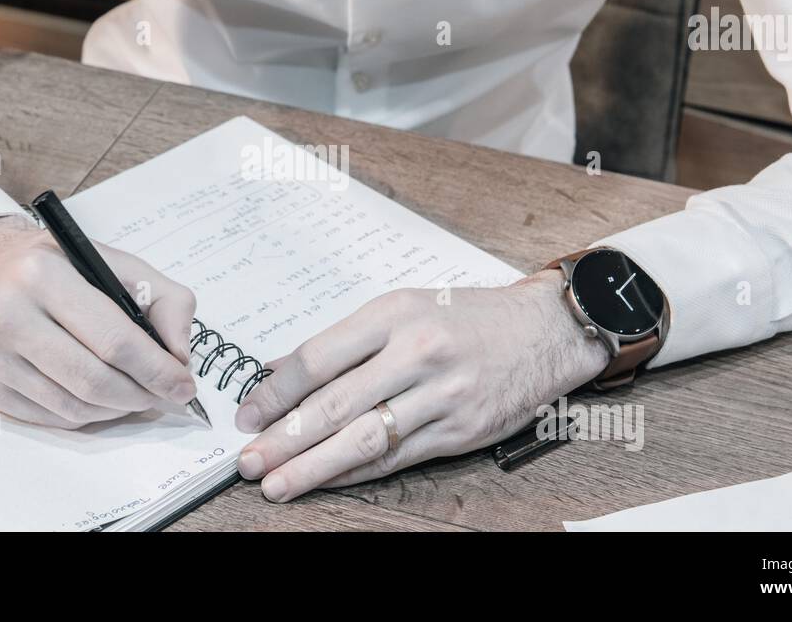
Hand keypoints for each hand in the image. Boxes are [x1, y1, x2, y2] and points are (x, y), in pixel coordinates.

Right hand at [0, 215, 198, 427]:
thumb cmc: (61, 268)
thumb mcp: (115, 263)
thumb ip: (165, 300)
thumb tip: (180, 358)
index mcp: (43, 275)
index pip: (115, 339)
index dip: (157, 370)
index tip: (184, 385)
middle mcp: (8, 316)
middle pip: (94, 380)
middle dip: (142, 395)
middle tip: (167, 397)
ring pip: (74, 406)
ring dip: (118, 409)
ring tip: (139, 396)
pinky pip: (53, 418)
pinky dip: (89, 415)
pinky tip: (103, 400)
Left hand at [232, 271, 608, 500]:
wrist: (544, 331)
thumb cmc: (467, 317)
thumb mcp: (404, 308)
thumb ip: (344, 342)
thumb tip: (281, 371)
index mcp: (393, 314)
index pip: (318, 358)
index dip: (275, 393)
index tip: (247, 415)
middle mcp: (416, 353)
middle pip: (334, 405)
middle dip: (283, 439)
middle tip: (248, 461)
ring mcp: (440, 396)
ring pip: (362, 439)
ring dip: (312, 467)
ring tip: (276, 484)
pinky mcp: (459, 431)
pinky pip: (396, 458)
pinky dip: (355, 473)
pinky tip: (326, 482)